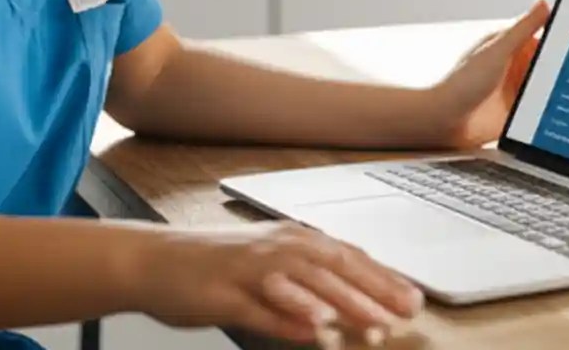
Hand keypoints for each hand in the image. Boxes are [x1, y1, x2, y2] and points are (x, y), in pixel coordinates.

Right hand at [130, 221, 423, 345]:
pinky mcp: (223, 293)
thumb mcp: (270, 268)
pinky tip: (311, 329)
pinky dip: (287, 318)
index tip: (415, 298)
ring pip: (304, 285)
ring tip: (372, 324)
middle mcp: (275, 248)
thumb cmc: (216, 266)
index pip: (346, 257)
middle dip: (373, 291)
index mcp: (290, 240)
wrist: (153, 261)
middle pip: (332, 269)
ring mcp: (248, 269)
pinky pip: (261, 307)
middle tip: (405, 313)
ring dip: (340, 304)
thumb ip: (309, 283)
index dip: (383, 277)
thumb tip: (352, 301)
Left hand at [428, 0, 551, 148]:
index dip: (564, 41)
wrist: (443, 121)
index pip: (545, 38)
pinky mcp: (517, 116)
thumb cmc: (461, 82)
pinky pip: (542, 113)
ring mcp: (516, 92)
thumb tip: (544, 3)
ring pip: (548, 89)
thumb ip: (522, 28)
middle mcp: (515, 68)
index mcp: (509, 47)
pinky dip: (555, 114)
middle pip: (550, 65)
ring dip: (562, 92)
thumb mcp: (497, 51)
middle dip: (567, 68)